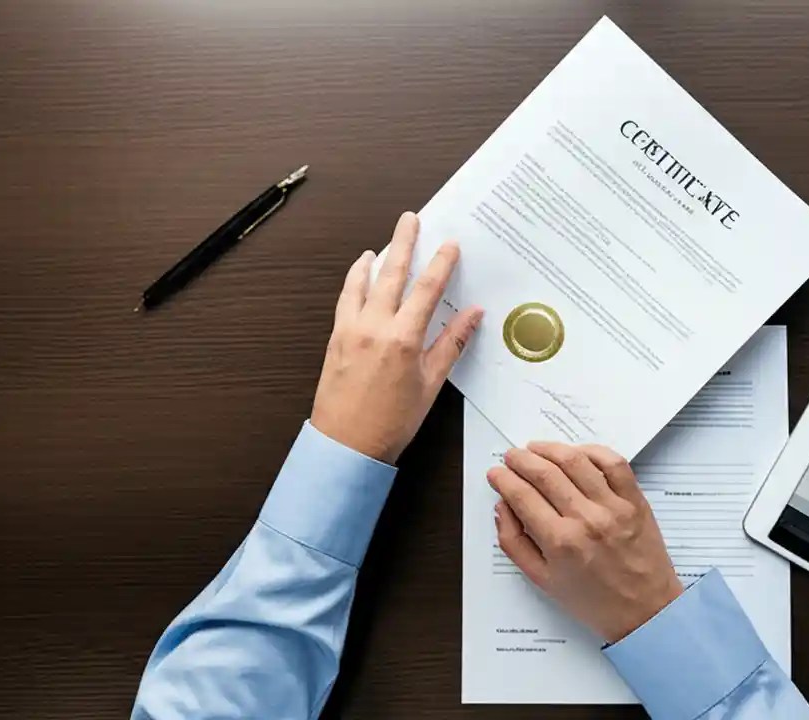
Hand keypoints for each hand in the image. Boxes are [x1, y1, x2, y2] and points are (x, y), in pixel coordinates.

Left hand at [311, 212, 482, 463]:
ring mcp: (351, 330)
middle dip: (404, 243)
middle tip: (411, 219)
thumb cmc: (391, 422)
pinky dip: (354, 281)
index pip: (427, 290)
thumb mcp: (430, 384)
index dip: (441, 263)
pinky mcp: (336, 338)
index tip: (450, 244)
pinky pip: (346, 298)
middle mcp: (375, 326)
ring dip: (376, 258)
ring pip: (364, 282)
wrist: (346, 446)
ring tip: (385, 243)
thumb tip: (473, 316)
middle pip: (393, 274)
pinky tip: (359, 274)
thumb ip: (450, 344)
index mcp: (403, 338)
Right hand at [488, 442, 683, 642]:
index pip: (522, 496)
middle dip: (521, 459)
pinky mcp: (635, 501)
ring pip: (576, 461)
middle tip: (511, 456)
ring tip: (536, 448)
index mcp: (560, 543)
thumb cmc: (593, 601)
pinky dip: (592, 450)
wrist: (645, 612)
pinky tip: (576, 452)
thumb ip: (514, 542)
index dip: (503, 479)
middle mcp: (586, 520)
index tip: (496, 473)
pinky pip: (614, 463)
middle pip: (545, 473)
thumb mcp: (542, 580)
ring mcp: (613, 507)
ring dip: (550, 449)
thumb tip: (502, 507)